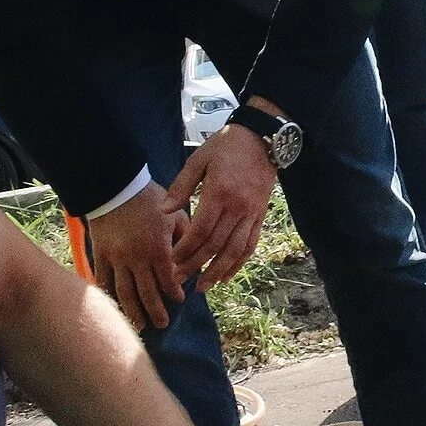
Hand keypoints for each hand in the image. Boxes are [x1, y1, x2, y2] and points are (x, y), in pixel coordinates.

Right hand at [89, 183, 187, 329]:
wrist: (115, 186)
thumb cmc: (149, 198)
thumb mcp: (175, 214)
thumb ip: (185, 237)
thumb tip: (194, 257)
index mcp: (158, 249)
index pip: (168, 280)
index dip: (175, 293)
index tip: (180, 299)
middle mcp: (137, 259)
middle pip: (146, 293)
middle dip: (155, 312)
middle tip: (162, 324)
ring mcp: (117, 259)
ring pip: (124, 292)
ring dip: (133, 312)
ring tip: (139, 325)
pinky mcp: (100, 255)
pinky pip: (104, 280)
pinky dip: (109, 294)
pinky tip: (114, 306)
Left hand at [166, 126, 275, 285]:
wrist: (261, 138)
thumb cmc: (226, 146)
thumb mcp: (199, 160)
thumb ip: (181, 186)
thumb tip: (165, 211)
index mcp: (219, 193)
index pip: (201, 230)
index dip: (186, 249)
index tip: (172, 260)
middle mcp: (237, 207)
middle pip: (216, 245)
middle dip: (196, 265)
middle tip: (180, 280)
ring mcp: (252, 213)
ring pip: (235, 250)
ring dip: (219, 271)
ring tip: (204, 286)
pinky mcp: (260, 216)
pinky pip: (251, 245)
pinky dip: (239, 263)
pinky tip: (227, 275)